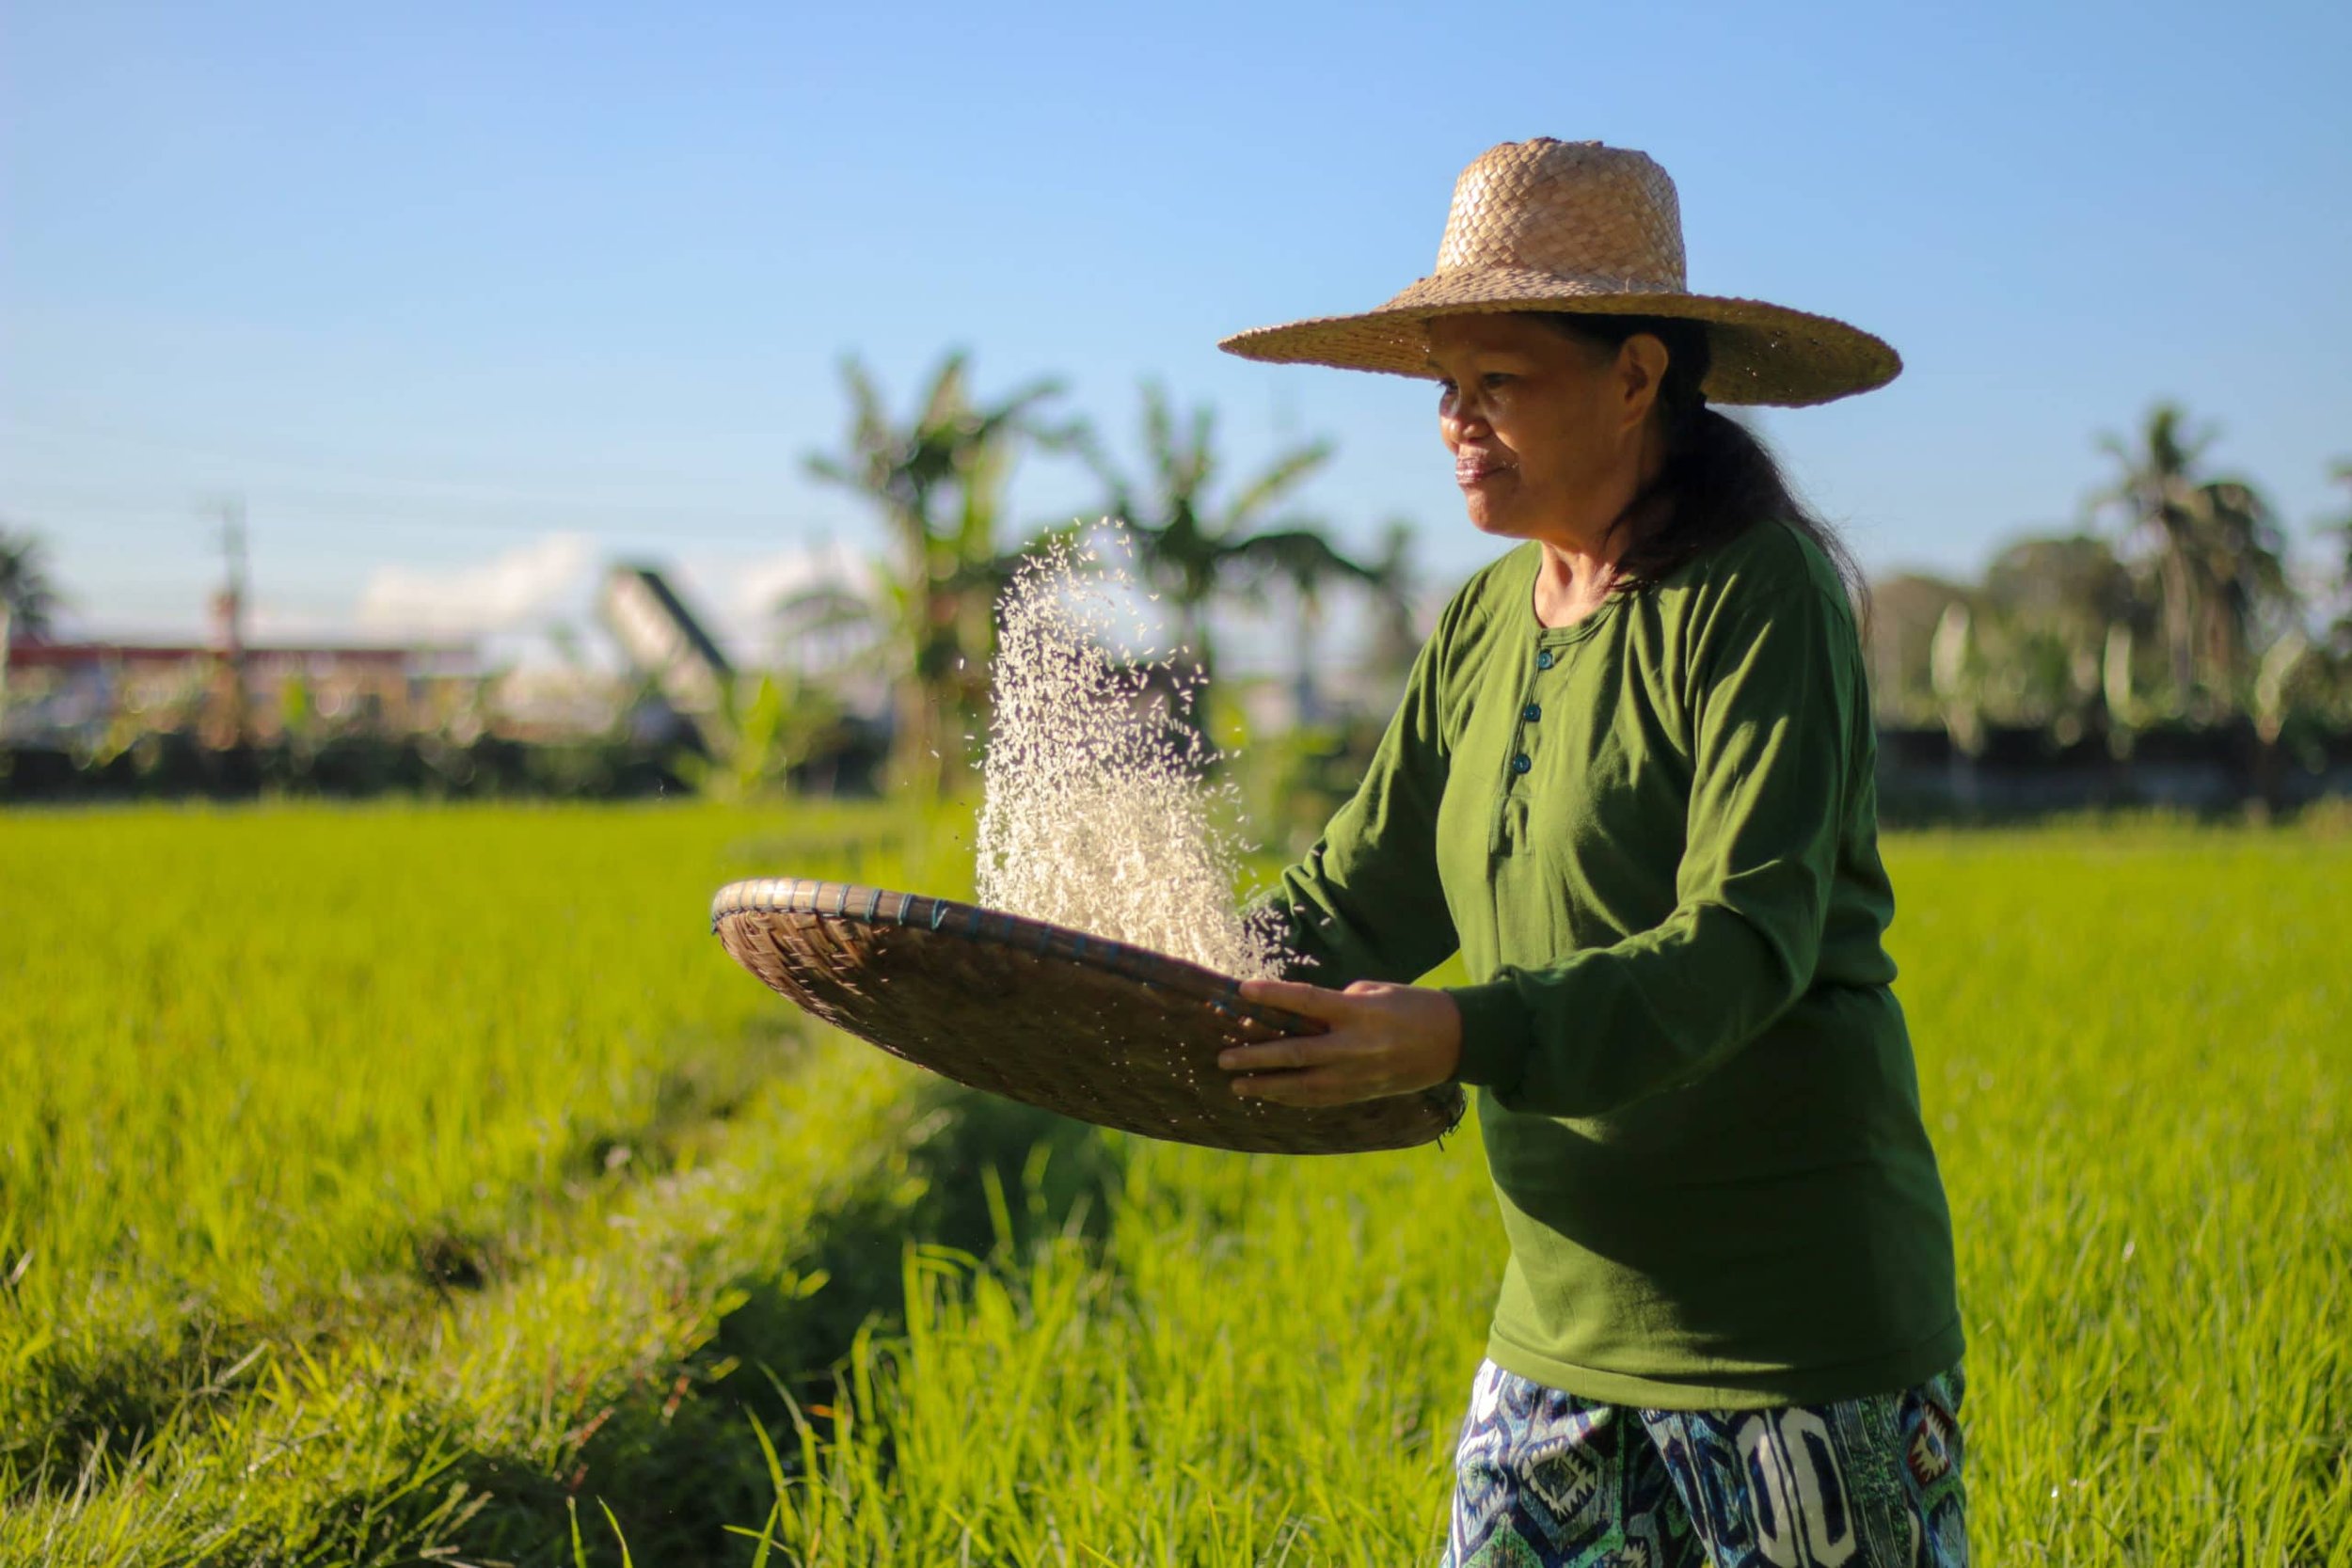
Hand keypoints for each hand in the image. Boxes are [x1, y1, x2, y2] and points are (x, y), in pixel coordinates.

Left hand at [1216, 977, 1463, 1106]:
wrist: (1453, 1042)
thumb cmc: (1411, 1006)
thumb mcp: (1374, 991)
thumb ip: (1336, 1003)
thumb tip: (1301, 1014)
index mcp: (1358, 1012)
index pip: (1305, 1002)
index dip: (1271, 995)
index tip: (1241, 991)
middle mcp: (1355, 1046)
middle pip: (1296, 1054)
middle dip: (1257, 1057)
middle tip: (1223, 1058)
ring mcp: (1358, 1075)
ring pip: (1303, 1086)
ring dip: (1267, 1086)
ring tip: (1237, 1084)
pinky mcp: (1362, 1092)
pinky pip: (1320, 1099)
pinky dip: (1292, 1097)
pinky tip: (1270, 1095)